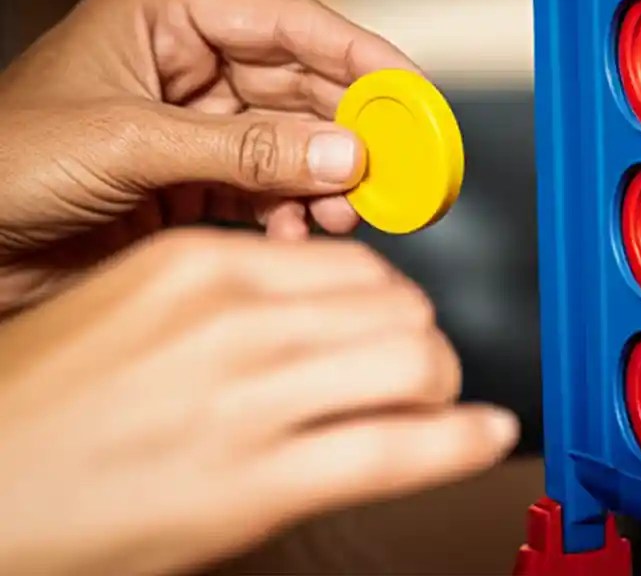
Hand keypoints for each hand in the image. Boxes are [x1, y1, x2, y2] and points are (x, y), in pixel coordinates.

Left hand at [0, 0, 422, 313]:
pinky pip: (265, 192)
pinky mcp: (187, 189)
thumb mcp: (128, 144)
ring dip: (326, 179)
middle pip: (299, 88)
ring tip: (348, 212)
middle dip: (350, 129)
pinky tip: (300, 234)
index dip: (358, 54)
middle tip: (398, 168)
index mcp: (162, 21)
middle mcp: (183, 72)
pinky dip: (292, 215)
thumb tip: (344, 154)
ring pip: (290, 146)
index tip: (412, 92)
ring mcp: (189, 132)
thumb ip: (243, 149)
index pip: (287, 23)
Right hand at [0, 229, 518, 575]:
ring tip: (431, 404)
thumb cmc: (47, 402)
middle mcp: (233, 321)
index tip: (394, 321)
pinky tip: (483, 435)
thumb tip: (326, 303)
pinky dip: (461, 441)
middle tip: (418, 368)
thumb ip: (233, 294)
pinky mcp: (261, 485)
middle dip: (422, 340)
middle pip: (399, 306)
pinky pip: (401, 448)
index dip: (390, 299)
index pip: (356, 264)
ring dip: (439, 385)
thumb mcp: (137, 307)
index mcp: (201, 266)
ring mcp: (250, 402)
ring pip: (416, 362)